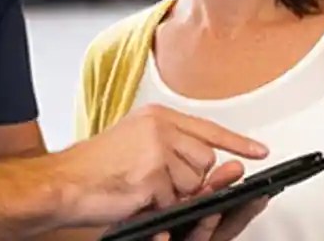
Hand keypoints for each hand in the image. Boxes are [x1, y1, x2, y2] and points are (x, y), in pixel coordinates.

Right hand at [52, 103, 267, 226]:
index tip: (259, 151)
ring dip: (172, 194)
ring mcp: (157, 150)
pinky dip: (157, 207)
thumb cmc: (93, 168)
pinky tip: (136, 197)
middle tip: (156, 182)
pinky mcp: (153, 175)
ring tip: (141, 188)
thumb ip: (169, 144)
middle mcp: (160, 127)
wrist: (63, 182)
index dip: (236, 142)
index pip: (208, 128)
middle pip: (205, 160)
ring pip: (193, 182)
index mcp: (157, 116)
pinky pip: (174, 201)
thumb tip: (206, 163)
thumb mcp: (134, 141)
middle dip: (189, 179)